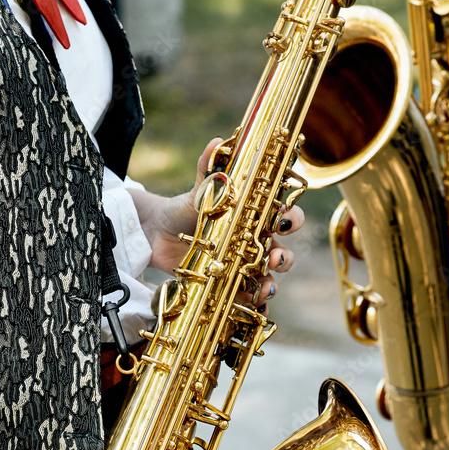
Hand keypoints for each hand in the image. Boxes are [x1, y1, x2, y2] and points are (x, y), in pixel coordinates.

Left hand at [128, 138, 304, 307]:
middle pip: (283, 251)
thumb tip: (217, 142)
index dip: (291, 218)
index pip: (284, 215)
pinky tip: (252, 307)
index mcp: (255, 216)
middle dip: (285, 258)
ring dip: (271, 284)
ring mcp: (242, 265)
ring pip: (268, 277)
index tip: (284, 221)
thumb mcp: (199, 191)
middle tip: (275, 259)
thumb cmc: (185, 209)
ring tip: (264, 288)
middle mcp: (254, 242)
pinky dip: (252, 304)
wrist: (157, 234)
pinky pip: (246, 296)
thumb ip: (210, 169)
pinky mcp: (228, 284)